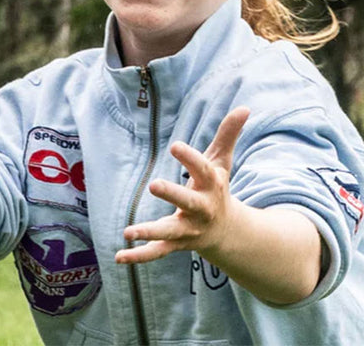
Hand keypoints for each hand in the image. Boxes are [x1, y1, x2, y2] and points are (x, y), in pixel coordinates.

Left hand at [116, 107, 249, 264]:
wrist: (226, 231)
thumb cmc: (217, 187)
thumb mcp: (222, 161)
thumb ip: (228, 134)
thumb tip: (244, 107)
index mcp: (211, 186)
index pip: (202, 169)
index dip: (190, 157)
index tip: (175, 145)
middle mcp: (201, 209)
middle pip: (187, 203)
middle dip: (172, 195)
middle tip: (153, 185)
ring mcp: (188, 229)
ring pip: (169, 233)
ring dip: (150, 232)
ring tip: (129, 231)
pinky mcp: (176, 244)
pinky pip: (157, 252)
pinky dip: (139, 256)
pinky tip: (119, 256)